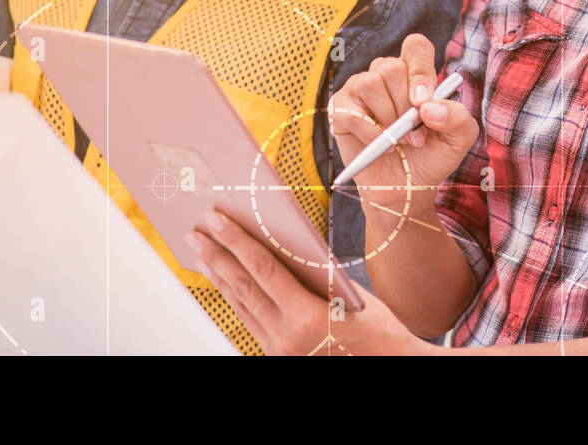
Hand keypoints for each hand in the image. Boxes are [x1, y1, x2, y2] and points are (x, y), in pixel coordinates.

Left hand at [188, 209, 433, 354]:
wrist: (389, 366)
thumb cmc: (379, 333)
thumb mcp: (351, 295)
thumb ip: (317, 273)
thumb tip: (288, 248)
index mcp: (306, 318)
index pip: (261, 269)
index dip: (235, 241)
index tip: (218, 220)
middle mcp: (286, 338)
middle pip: (243, 287)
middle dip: (217, 255)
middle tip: (198, 232)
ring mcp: (280, 350)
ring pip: (241, 306)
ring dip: (220, 276)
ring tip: (204, 253)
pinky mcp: (279, 356)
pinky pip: (250, 321)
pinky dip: (235, 298)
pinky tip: (227, 283)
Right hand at [328, 34, 478, 208]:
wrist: (407, 188)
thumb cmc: (432, 156)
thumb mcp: (459, 138)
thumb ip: (458, 116)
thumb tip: (429, 106)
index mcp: (416, 72)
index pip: (415, 46)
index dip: (419, 71)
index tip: (423, 104)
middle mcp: (386, 74)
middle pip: (392, 67)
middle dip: (406, 106)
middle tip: (415, 133)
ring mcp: (361, 89)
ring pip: (371, 83)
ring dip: (388, 119)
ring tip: (398, 140)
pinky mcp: (341, 109)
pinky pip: (352, 111)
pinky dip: (370, 133)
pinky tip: (380, 145)